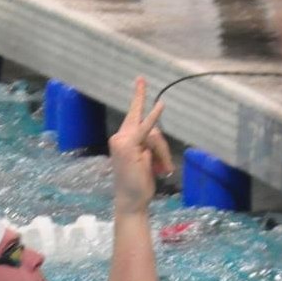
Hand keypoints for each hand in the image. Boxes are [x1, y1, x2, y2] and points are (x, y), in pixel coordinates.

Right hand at [109, 77, 172, 215]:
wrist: (131, 200)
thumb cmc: (139, 183)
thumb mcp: (147, 161)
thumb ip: (150, 145)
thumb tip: (157, 140)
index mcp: (122, 138)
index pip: (134, 116)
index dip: (138, 97)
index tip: (140, 80)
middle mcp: (119, 136)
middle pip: (150, 129)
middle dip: (159, 149)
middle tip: (157, 147)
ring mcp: (122, 139)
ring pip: (154, 136)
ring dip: (162, 156)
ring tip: (162, 171)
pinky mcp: (129, 145)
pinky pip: (147, 130)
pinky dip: (153, 116)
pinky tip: (160, 105)